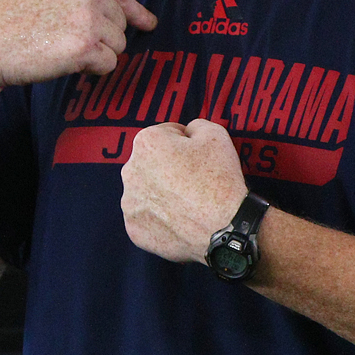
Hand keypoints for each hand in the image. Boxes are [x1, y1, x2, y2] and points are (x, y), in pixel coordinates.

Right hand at [0, 0, 155, 90]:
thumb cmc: (9, 19)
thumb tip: (138, 16)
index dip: (135, 12)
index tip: (148, 23)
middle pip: (121, 22)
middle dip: (102, 38)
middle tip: (63, 42)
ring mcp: (88, 15)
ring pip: (118, 45)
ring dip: (96, 54)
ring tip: (58, 49)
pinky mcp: (85, 46)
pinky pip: (108, 65)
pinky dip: (91, 71)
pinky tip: (62, 62)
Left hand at [120, 119, 247, 263]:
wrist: (224, 227)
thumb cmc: (219, 178)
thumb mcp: (216, 134)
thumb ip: (194, 125)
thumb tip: (186, 133)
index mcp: (146, 142)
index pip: (166, 135)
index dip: (186, 144)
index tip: (198, 158)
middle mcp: (130, 170)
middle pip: (151, 163)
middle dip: (168, 168)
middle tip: (193, 182)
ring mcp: (129, 203)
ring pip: (146, 191)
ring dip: (161, 193)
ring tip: (187, 203)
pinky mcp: (133, 229)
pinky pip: (146, 218)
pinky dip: (159, 218)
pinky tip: (179, 220)